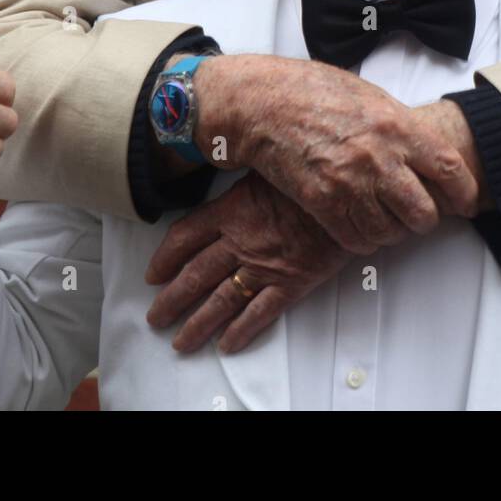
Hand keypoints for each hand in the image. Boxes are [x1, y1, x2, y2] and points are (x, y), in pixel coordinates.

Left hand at [145, 169, 352, 353]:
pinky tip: (226, 345)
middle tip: (156, 318)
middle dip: (172, 300)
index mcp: (231, 210)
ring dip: (197, 325)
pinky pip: (259, 314)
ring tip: (181, 343)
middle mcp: (240, 242)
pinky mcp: (291, 283)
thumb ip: (242, 169)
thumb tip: (220, 155)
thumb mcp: (266, 163)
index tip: (153, 274)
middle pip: (195, 276)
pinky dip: (241, 332)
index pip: (185, 237)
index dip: (165, 258)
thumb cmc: (308, 173)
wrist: (348, 194)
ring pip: (221, 301)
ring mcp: (264, 266)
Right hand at [198, 56, 480, 252]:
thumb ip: (400, 126)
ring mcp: (350, 182)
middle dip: (424, 219)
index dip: (465, 194)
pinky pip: (357, 240)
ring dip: (390, 231)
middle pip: (424, 213)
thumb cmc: (315, 91)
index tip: (466, 204)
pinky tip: (357, 222)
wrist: (265, 102)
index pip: (450, 169)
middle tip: (417, 216)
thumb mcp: (370, 97)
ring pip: (391, 233)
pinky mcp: (323, 202)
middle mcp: (379, 156)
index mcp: (397, 125)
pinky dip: (361, 239)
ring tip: (382, 216)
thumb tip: (424, 150)